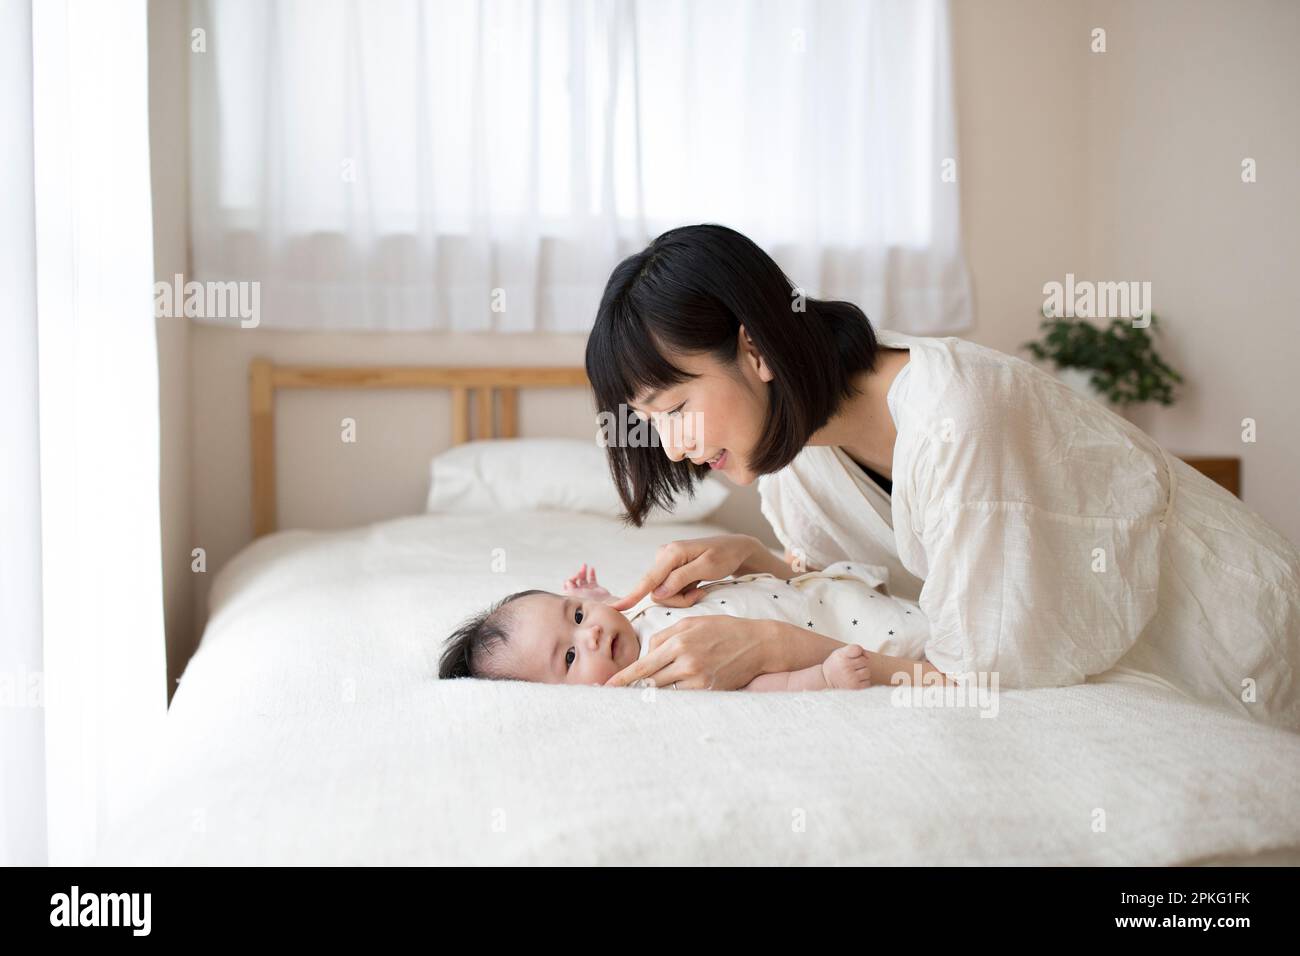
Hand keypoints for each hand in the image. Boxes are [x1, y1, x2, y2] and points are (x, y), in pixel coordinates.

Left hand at [562, 563, 611, 600]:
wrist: (602, 604)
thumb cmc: (588, 601)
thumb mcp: (574, 594)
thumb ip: (568, 587)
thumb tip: (567, 582)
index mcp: (574, 594)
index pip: (568, 584)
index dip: (571, 578)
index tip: (576, 577)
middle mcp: (579, 591)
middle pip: (576, 579)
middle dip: (577, 574)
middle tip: (580, 573)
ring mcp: (587, 589)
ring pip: (583, 578)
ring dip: (583, 571)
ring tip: (584, 565)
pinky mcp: (595, 587)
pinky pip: (592, 578)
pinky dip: (592, 573)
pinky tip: (592, 568)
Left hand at [604, 616, 774, 689]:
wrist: (758, 643)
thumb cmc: (723, 630)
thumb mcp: (692, 623)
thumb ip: (665, 636)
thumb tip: (647, 653)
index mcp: (678, 642)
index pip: (643, 665)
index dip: (623, 679)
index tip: (607, 687)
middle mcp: (686, 661)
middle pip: (650, 682)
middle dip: (637, 688)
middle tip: (621, 694)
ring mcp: (698, 678)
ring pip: (666, 691)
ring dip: (658, 691)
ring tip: (652, 690)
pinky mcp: (709, 690)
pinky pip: (684, 697)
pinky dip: (677, 694)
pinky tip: (679, 689)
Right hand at [607, 535, 761, 611]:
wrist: (736, 549)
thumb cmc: (725, 556)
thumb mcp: (707, 567)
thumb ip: (681, 579)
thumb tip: (657, 593)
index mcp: (671, 553)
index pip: (649, 579)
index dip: (632, 595)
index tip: (615, 608)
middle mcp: (664, 556)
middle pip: (657, 591)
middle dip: (677, 599)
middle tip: (699, 594)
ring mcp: (666, 563)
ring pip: (663, 593)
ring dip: (682, 598)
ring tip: (700, 590)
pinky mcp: (670, 571)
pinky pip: (669, 591)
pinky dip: (683, 594)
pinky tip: (697, 588)